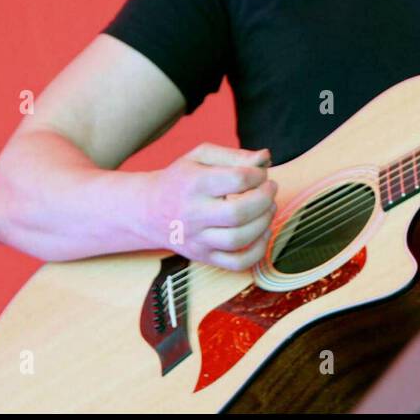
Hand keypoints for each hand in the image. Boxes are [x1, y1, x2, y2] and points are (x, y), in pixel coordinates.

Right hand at [146, 143, 276, 270]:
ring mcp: (198, 239)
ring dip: (264, 222)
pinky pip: (237, 263)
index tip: (260, 174)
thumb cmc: (181, 179)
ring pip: (239, 239)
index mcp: (194, 184)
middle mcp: (194, 214)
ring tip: (268, 207)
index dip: (258, 175)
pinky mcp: (204, 257)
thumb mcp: (201, 157)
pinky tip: (262, 233)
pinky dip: (258, 251)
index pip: (237, 180)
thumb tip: (265, 157)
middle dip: (265, 199)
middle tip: (270, 189)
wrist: (148, 211)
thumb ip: (235, 156)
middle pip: (238, 213)